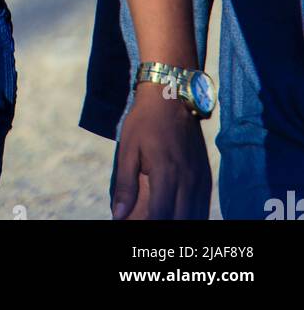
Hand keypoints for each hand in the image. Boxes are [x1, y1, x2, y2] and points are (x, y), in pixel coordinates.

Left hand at [112, 81, 210, 219]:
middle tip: (148, 224)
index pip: (161, 215)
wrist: (172, 95)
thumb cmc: (145, 120)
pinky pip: (204, 206)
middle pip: (181, 220)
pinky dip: (194, 216)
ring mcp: (200, 178)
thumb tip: (117, 215)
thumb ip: (125, 184)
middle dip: (165, 227)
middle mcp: (188, 178)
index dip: (150, 227)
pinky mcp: (205, 175)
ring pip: (196, 216)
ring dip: (181, 223)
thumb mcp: (128, 149)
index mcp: (166, 172)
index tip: (138, 229)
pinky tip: (181, 217)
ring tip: (164, 220)